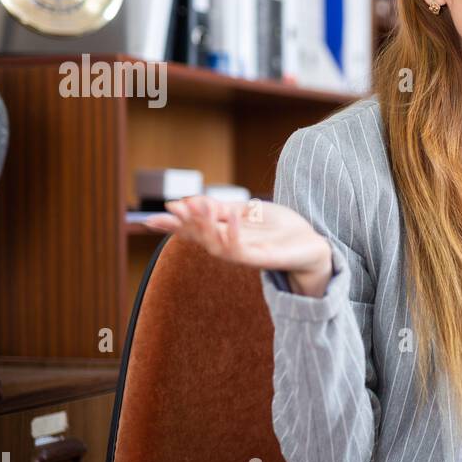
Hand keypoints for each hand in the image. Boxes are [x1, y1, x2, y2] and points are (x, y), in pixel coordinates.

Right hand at [142, 196, 332, 289]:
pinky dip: (232, 233)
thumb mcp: (248, 211)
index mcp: (225, 235)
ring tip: (199, 205)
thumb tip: (189, 201)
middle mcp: (230, 248)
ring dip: (204, 227)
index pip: (193, 231)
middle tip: (175, 207)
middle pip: (199, 239)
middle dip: (186, 223)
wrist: (312, 243)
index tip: (150, 219)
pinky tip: (230, 217)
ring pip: (215, 246)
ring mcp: (245, 256)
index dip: (172, 226)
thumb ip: (222, 209)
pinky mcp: (262, 260)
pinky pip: (240, 251)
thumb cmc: (280, 229)